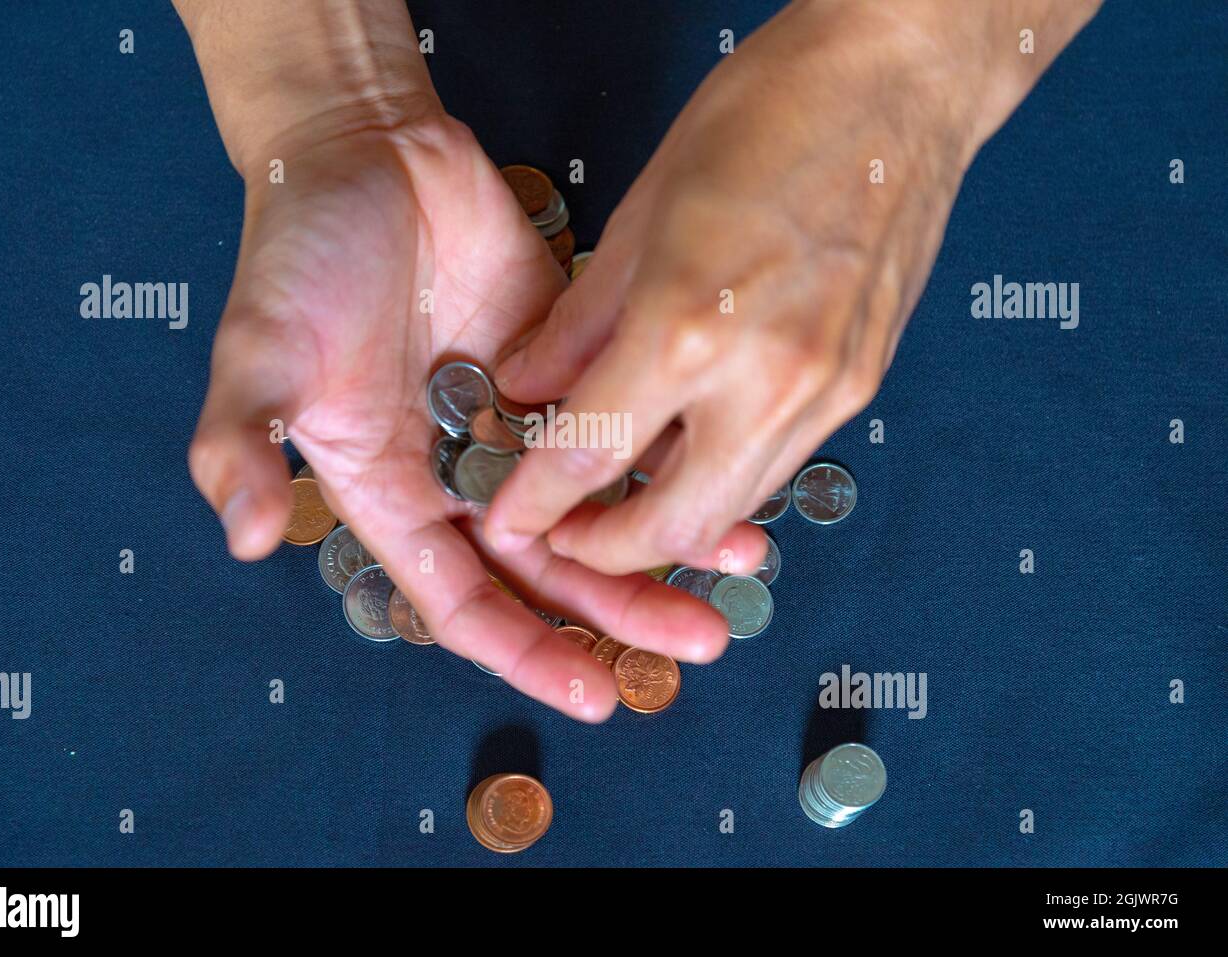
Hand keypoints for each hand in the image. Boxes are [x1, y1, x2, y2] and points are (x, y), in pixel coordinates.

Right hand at [187, 113, 732, 719]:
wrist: (368, 150)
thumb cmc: (303, 253)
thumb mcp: (260, 352)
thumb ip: (244, 443)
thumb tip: (245, 538)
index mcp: (394, 491)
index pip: (464, 599)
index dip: (526, 651)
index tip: (596, 694)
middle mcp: (464, 473)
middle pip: (552, 571)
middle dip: (621, 613)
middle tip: (698, 644)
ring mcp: (522, 423)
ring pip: (601, 509)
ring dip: (663, 547)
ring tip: (738, 578)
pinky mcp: (570, 367)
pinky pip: (629, 429)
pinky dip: (672, 459)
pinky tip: (731, 481)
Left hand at [484, 0, 1098, 572]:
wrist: (898, 82)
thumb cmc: (773, 113)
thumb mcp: (640, 211)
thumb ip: (579, 321)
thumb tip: (531, 383)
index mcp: (689, 325)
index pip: (590, 456)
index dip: (537, 502)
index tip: (513, 515)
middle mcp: (767, 377)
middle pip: (676, 525)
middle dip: (609, 548)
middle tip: (568, 529)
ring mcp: (825, 391)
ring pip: (735, 507)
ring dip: (671, 517)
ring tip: (622, 485)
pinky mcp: (859, 388)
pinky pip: (776, 463)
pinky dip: (724, 473)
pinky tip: (690, 440)